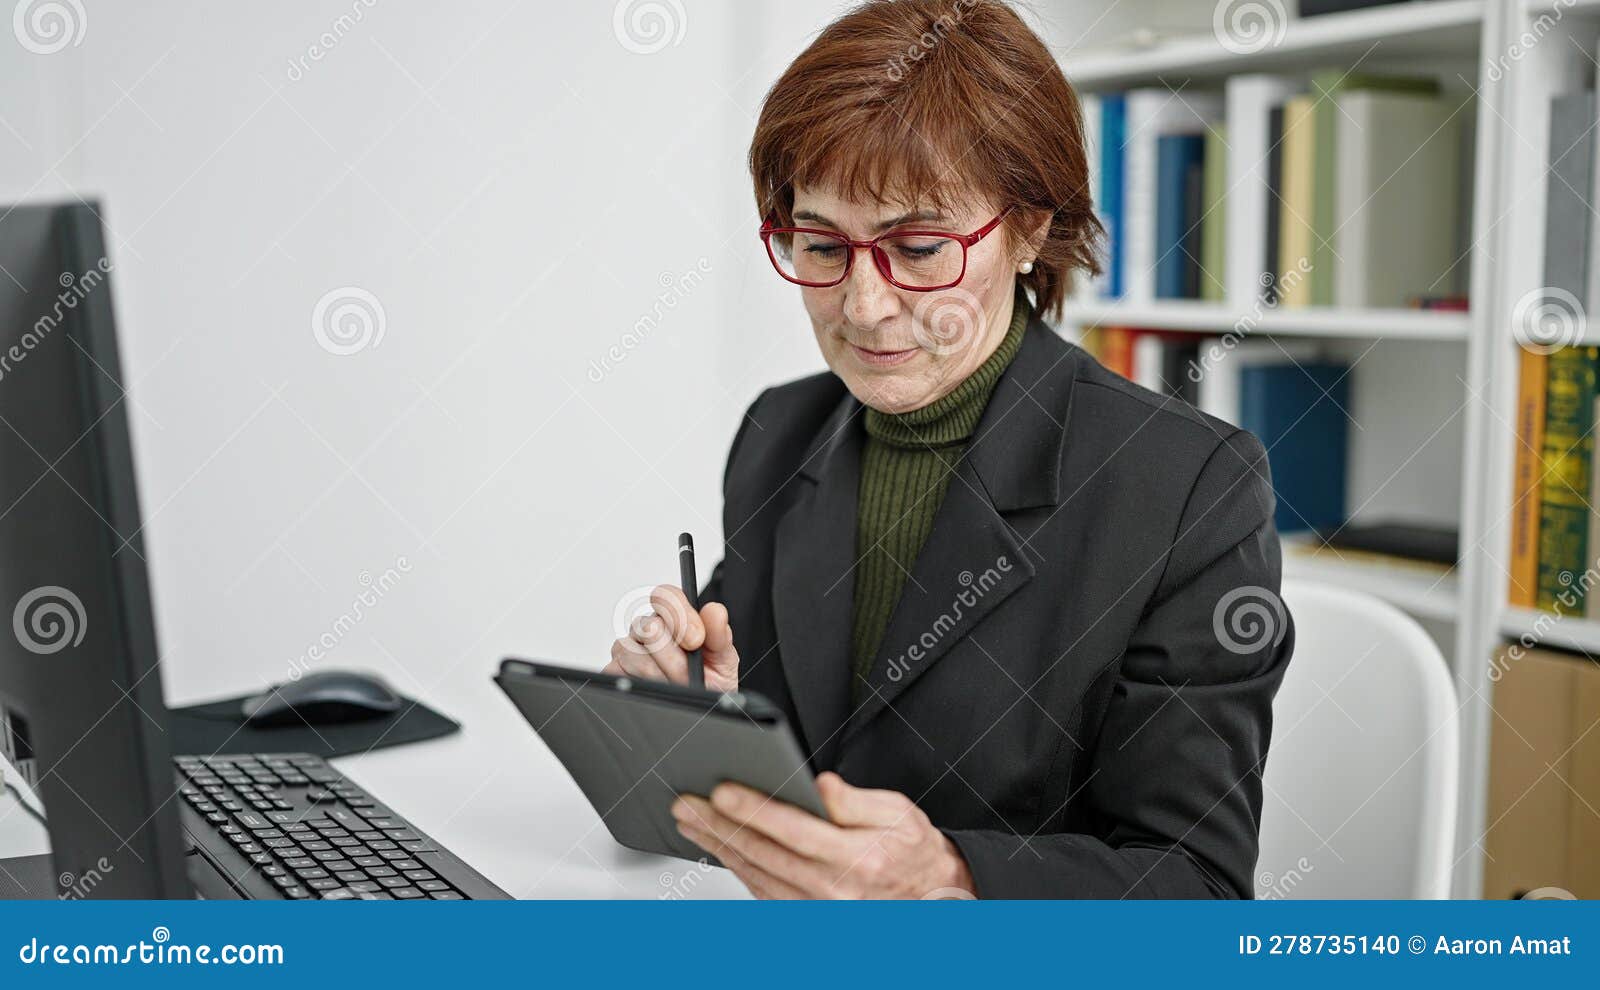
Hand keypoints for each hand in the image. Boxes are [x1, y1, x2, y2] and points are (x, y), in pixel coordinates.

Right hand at [603, 584, 738, 691]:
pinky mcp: (613, 670)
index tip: (695, 641)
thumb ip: (719, 634)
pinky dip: (643, 685)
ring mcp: (627, 648)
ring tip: (676, 685)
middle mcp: (647, 628)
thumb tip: (715, 611)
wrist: (697, 711)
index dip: (679, 615)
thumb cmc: (709, 682)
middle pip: (650, 627)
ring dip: (661, 675)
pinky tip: (657, 689)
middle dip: (675, 658)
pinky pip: (620, 672)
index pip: (665, 596)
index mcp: (674, 618)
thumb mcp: (723, 660)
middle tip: (690, 674)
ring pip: (635, 654)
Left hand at [670, 772, 975, 898]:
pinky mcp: (806, 916)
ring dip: (719, 846)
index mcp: (857, 859)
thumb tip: (821, 786)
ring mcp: (817, 909)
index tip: (722, 792)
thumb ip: (856, 800)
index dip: (754, 810)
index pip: (793, 830)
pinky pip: (762, 892)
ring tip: (691, 821)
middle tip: (687, 802)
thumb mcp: (898, 812)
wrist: (929, 894)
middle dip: (720, 825)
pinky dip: (736, 869)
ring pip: (755, 875)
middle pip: (763, 853)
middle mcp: (833, 891)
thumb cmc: (911, 851)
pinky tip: (719, 848)